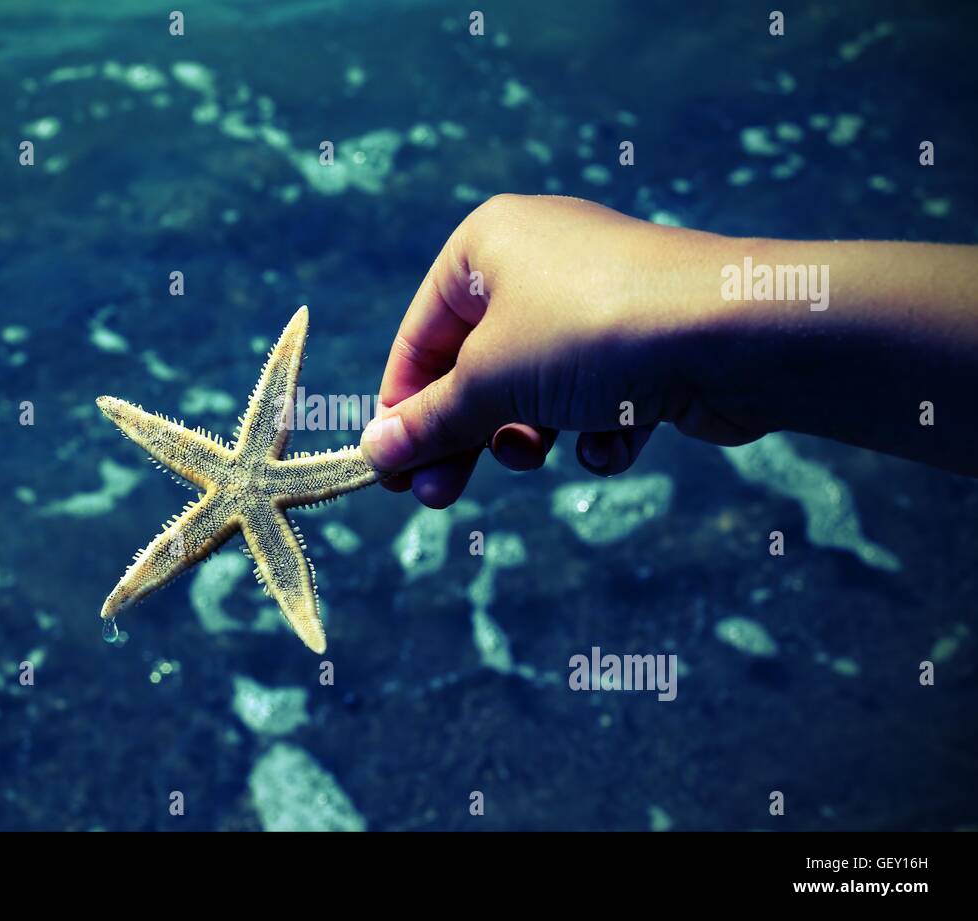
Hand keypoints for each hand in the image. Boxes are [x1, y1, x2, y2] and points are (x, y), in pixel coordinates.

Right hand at [361, 194, 766, 507]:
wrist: (735, 333)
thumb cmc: (589, 336)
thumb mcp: (489, 384)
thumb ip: (428, 423)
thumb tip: (373, 453)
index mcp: (487, 246)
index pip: (421, 337)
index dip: (400, 407)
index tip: (387, 469)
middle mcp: (539, 262)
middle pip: (475, 368)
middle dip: (460, 436)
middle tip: (435, 496)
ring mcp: (596, 302)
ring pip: (534, 388)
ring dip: (527, 435)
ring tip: (532, 457)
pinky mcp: (644, 342)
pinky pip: (594, 396)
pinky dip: (595, 430)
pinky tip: (613, 442)